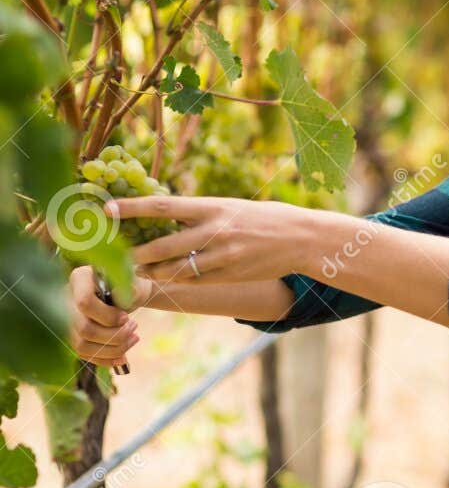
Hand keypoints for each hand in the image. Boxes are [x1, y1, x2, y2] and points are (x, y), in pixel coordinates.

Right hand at [67, 264, 147, 366]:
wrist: (127, 294)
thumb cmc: (128, 286)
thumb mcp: (132, 282)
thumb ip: (129, 288)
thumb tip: (123, 295)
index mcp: (79, 279)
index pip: (84, 303)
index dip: (107, 316)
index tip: (125, 318)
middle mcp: (66, 298)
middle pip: (84, 329)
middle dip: (114, 335)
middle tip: (134, 327)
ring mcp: (66, 319)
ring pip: (82, 345)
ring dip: (113, 348)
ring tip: (133, 338)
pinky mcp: (73, 335)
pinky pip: (84, 354)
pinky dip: (106, 358)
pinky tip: (123, 356)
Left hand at [102, 195, 314, 287]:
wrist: (301, 238)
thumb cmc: (263, 218)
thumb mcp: (230, 207)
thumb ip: (200, 213)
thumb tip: (167, 213)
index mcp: (211, 207)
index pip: (162, 205)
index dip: (131, 207)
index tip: (107, 209)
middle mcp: (213, 231)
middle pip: (162, 245)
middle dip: (135, 254)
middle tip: (116, 257)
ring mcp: (222, 256)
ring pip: (176, 269)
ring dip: (154, 273)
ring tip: (139, 273)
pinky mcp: (230, 275)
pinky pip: (195, 281)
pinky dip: (178, 280)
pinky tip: (169, 279)